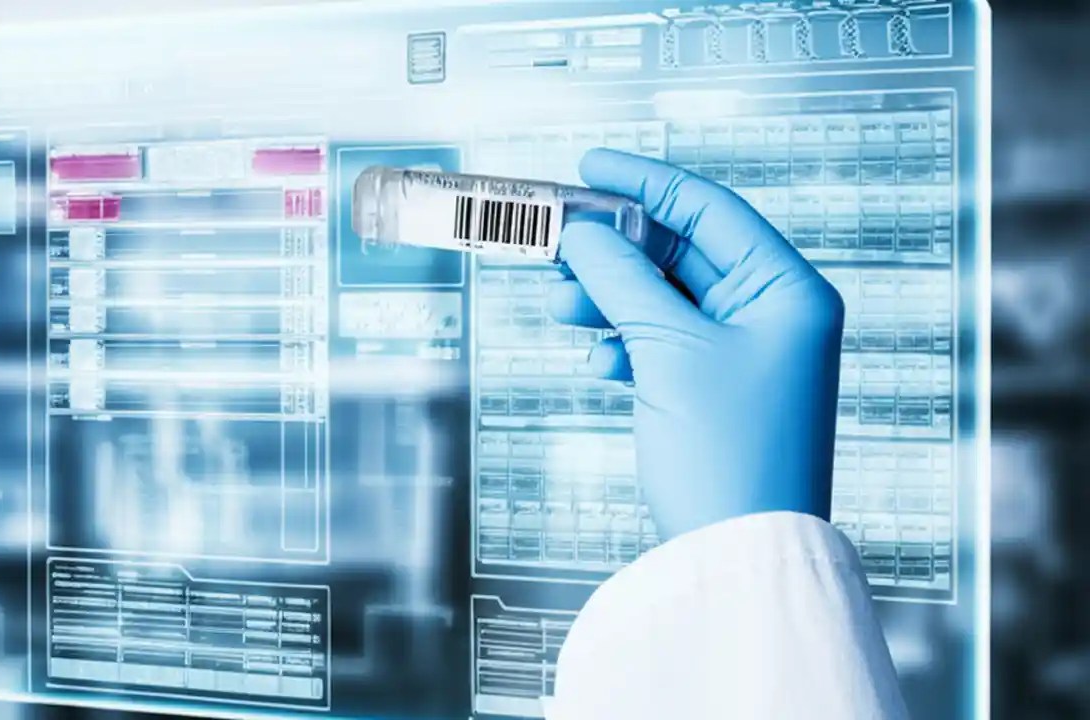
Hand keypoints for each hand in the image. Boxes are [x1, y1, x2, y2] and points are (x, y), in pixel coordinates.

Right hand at [548, 148, 844, 539]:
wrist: (737, 554)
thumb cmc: (728, 453)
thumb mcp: (669, 350)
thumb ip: (622, 280)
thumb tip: (582, 236)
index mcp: (788, 291)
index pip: (709, 210)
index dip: (643, 183)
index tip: (588, 168)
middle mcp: (774, 315)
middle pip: (682, 253)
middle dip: (615, 250)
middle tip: (555, 241)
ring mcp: (746, 355)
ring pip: (665, 301)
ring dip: (610, 299)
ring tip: (560, 304)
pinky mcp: (717, 391)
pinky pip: (664, 345)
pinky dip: (626, 344)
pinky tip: (600, 360)